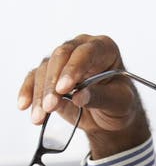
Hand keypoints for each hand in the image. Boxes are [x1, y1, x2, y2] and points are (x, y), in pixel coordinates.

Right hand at [17, 34, 150, 157]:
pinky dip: (28, 92)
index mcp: (105, 49)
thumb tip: (80, 97)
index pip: (86, 52)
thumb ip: (102, 98)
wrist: (108, 117)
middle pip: (61, 57)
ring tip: (40, 115)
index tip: (65, 88)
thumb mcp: (120, 103)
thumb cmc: (119, 104)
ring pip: (45, 69)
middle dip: (53, 83)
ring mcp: (64, 61)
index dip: (73, 68)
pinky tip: (24, 105)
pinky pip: (34, 79)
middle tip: (51, 105)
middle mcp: (81, 49)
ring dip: (40, 94)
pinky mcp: (50, 74)